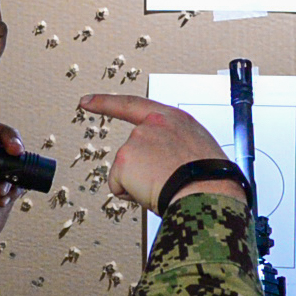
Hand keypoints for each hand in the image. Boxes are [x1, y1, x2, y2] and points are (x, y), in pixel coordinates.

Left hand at [77, 93, 241, 211]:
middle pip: (131, 153)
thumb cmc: (210, 179)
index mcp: (172, 119)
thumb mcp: (196, 149)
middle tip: (171, 180)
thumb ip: (172, 145)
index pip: (132, 105)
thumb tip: (161, 163)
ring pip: (126, 173)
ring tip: (168, 185)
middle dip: (143, 172)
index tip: (86, 101)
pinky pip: (119, 187)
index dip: (105, 103)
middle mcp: (152, 125)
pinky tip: (154, 191)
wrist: (209, 193)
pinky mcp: (124, 159)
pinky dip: (131, 194)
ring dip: (141, 184)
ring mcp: (136, 140)